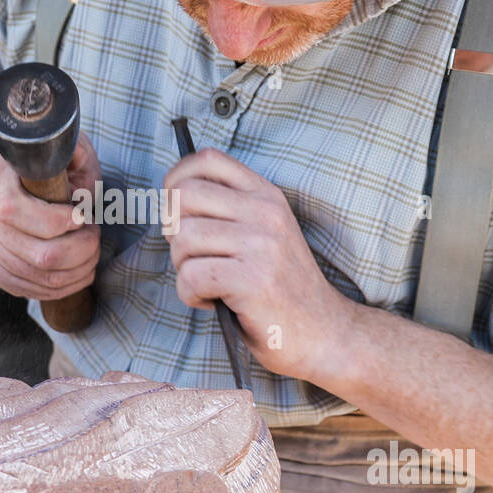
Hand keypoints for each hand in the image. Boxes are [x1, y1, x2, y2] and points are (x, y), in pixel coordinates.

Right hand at [0, 133, 101, 300]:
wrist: (15, 182)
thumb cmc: (48, 166)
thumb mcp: (65, 150)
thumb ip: (75, 154)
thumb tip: (78, 175)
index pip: (16, 211)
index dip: (59, 220)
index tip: (82, 215)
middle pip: (39, 254)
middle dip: (81, 250)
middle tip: (95, 237)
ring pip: (41, 277)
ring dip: (79, 270)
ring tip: (91, 252)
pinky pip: (31, 291)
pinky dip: (64, 287)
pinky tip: (78, 270)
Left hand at [162, 148, 354, 384]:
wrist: (324, 333)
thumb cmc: (280, 288)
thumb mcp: (263, 234)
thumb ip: (227, 211)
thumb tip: (168, 200)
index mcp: (266, 195)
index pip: (208, 159)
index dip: (177, 180)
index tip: (177, 212)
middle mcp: (265, 212)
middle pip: (183, 196)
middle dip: (173, 230)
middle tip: (193, 257)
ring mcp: (261, 245)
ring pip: (183, 238)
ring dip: (182, 268)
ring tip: (208, 284)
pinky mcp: (253, 280)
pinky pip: (190, 276)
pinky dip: (190, 295)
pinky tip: (213, 301)